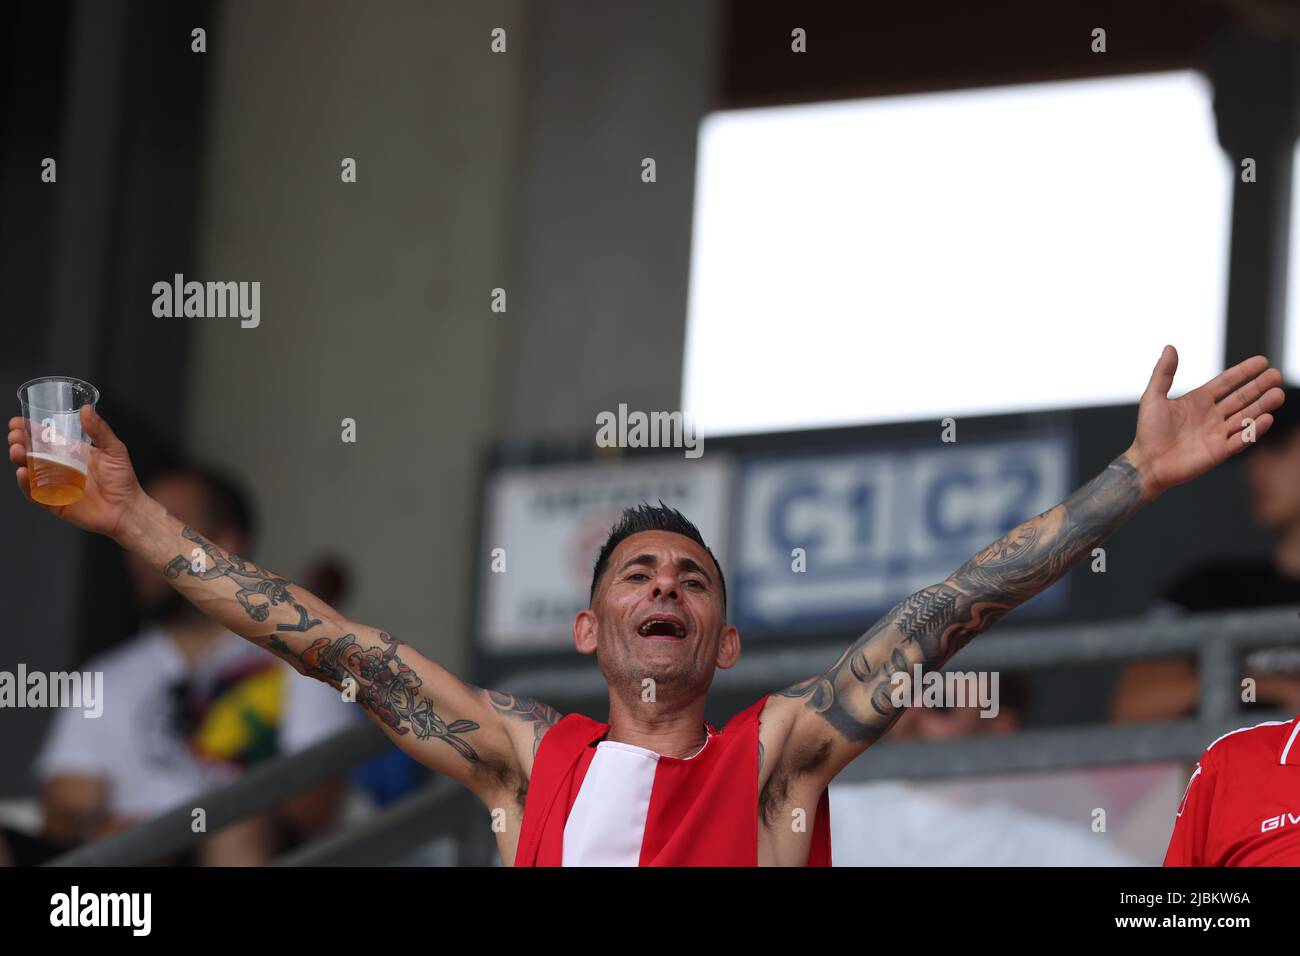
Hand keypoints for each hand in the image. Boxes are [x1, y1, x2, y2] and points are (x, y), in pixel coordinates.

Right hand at [8, 405, 144, 538]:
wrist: (127, 508)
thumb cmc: (122, 480)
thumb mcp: (114, 450)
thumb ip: (100, 431)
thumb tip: (87, 410)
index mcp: (71, 453)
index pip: (46, 439)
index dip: (31, 430)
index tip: (18, 422)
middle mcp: (60, 468)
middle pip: (34, 453)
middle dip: (21, 443)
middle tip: (15, 436)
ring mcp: (55, 485)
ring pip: (31, 471)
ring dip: (21, 461)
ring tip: (17, 451)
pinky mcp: (54, 502)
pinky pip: (35, 494)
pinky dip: (26, 485)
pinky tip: (23, 473)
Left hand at [1126, 346, 1284, 498]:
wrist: (1147, 463)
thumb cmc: (1148, 431)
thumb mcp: (1153, 398)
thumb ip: (1163, 373)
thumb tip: (1170, 347)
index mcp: (1199, 401)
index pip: (1227, 382)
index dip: (1244, 372)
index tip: (1262, 361)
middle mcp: (1212, 416)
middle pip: (1242, 398)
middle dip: (1259, 387)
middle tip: (1277, 375)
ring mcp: (1217, 433)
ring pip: (1246, 417)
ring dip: (1262, 406)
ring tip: (1278, 394)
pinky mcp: (1219, 451)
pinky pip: (1241, 439)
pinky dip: (1254, 430)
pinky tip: (1266, 418)